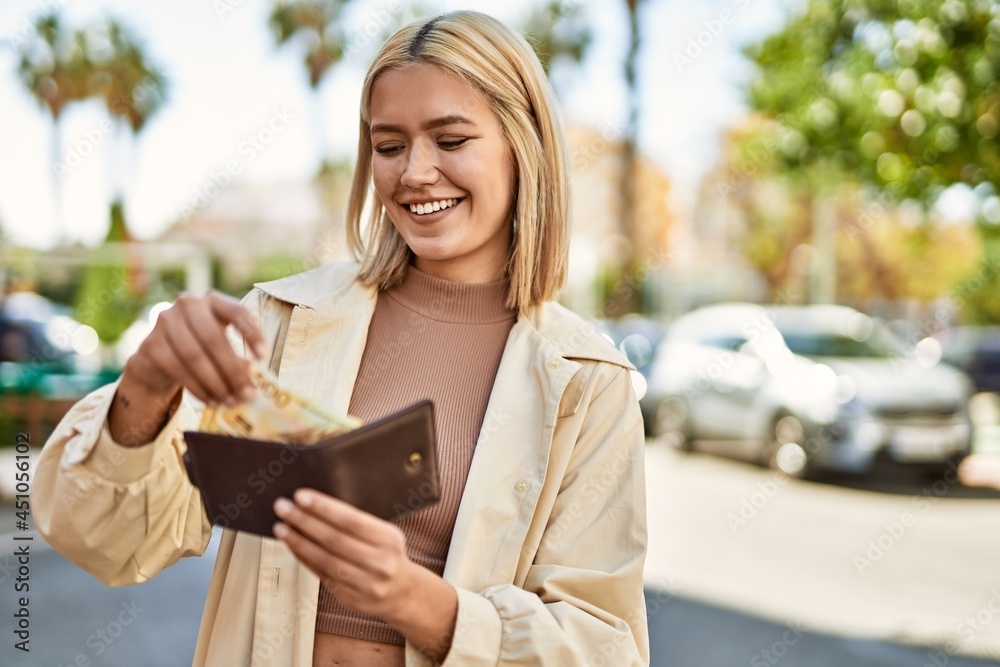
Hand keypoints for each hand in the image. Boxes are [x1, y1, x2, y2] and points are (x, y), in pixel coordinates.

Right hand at [127, 291, 267, 406]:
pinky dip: (199, 389)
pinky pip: (179, 370)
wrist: (158, 358)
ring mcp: (165, 322)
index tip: (263, 358)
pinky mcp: (151, 345)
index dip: (252, 333)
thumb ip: (237, 360)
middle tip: (247, 394)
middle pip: (214, 339)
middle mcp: (188, 305)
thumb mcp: (222, 347)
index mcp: (213, 301)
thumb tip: (252, 386)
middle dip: (233, 371)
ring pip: (195, 357)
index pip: (237, 311)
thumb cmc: (200, 348)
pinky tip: (212, 401)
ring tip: (231, 401)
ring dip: (216, 384)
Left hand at [273, 490, 457, 659]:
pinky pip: (321, 574)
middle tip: (282, 507)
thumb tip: (316, 504)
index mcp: (390, 540)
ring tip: (280, 527)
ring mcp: (365, 584)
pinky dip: (303, 558)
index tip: (300, 496)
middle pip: (334, 540)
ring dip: (298, 542)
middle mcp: (379, 563)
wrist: (401, 591)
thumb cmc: (387, 553)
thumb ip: (357, 523)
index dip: (324, 508)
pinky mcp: (349, 598)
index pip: (352, 520)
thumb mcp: (385, 533)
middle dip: (304, 521)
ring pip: (324, 560)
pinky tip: (291, 545)